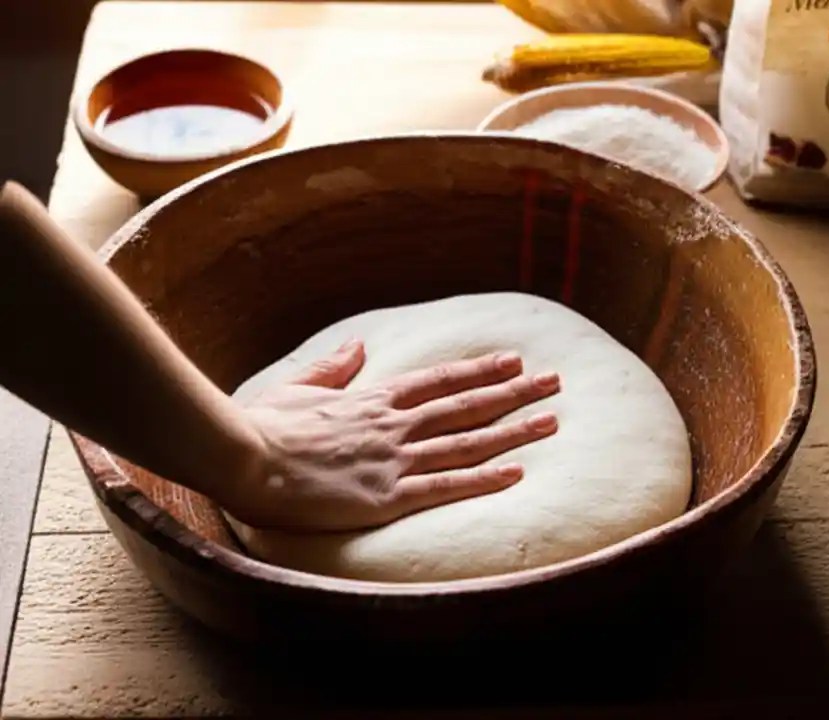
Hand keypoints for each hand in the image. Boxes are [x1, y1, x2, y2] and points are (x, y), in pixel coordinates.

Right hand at [225, 340, 559, 530]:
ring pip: (466, 442)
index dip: (481, 371)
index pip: (440, 380)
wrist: (241, 457)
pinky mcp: (386, 497)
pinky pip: (445, 487)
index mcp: (373, 400)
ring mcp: (393, 459)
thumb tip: (356, 347)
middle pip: (466, 405)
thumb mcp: (297, 387)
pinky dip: (483, 479)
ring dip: (512, 432)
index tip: (515, 362)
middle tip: (555, 382)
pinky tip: (516, 473)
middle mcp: (393, 425)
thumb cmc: (260, 426)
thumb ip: (332, 367)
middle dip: (515, 393)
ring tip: (551, 422)